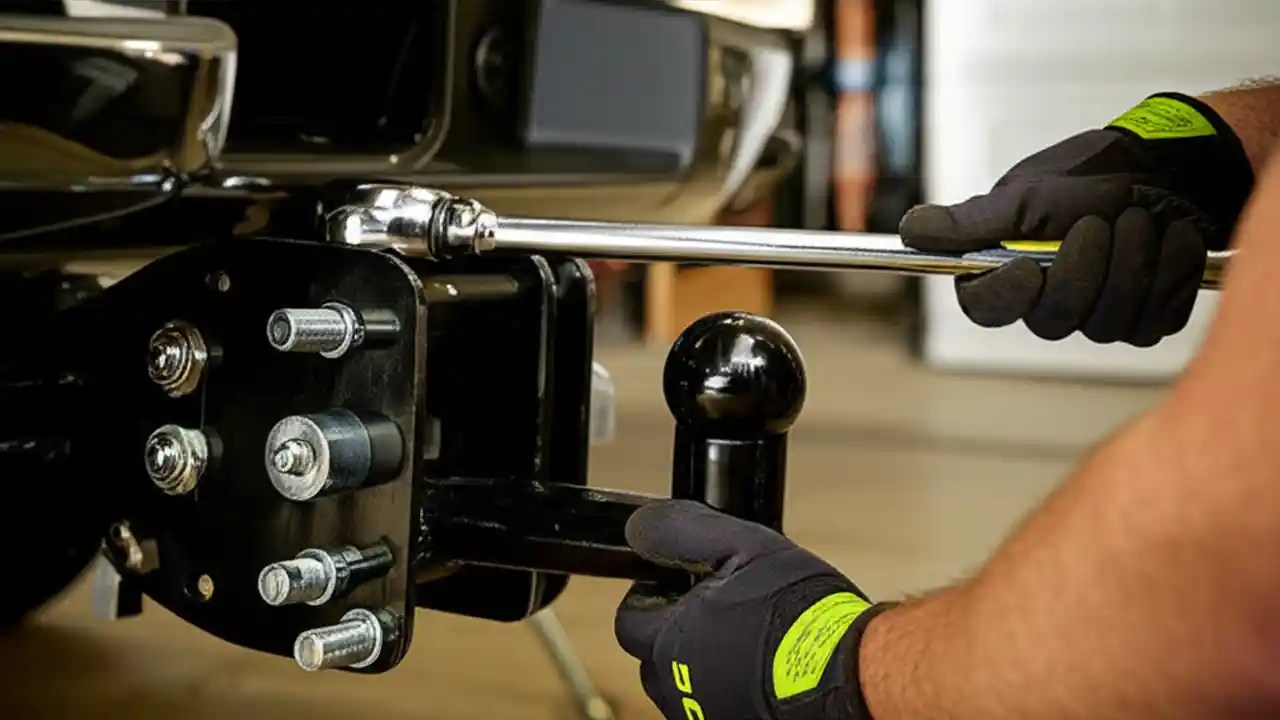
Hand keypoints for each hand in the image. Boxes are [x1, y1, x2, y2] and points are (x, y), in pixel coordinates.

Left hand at [614, 500, 889, 719]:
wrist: (851, 673)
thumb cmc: (801, 615)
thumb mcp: (742, 547)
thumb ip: (682, 533)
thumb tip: (640, 526)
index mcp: (671, 641)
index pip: (629, 620)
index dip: (652, 597)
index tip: (680, 587)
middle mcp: (679, 688)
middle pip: (652, 660)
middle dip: (674, 634)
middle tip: (718, 614)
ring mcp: (705, 715)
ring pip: (683, 689)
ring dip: (701, 666)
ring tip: (744, 644)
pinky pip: (713, 708)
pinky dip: (726, 691)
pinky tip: (759, 673)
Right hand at [901, 93, 1253, 346]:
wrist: (1175, 164)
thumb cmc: (1098, 172)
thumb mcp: (1029, 193)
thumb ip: (972, 222)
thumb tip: (912, 230)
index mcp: (1009, 268)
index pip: (985, 308)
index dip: (1008, 294)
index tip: (1029, 265)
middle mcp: (1049, 297)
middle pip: (1054, 320)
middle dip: (1088, 266)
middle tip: (1104, 220)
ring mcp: (1099, 313)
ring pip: (1109, 323)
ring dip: (1134, 262)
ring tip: (1142, 219)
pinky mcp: (1148, 316)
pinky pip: (1155, 318)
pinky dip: (1168, 270)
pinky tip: (1171, 238)